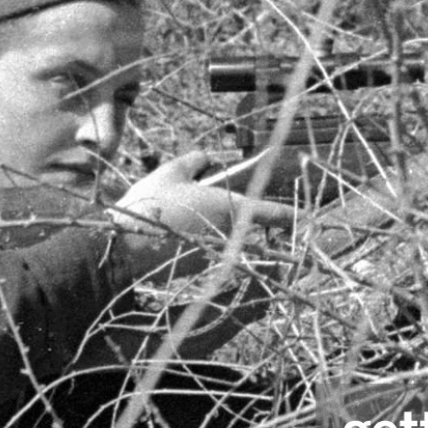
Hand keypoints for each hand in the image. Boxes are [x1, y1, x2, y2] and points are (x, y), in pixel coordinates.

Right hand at [113, 151, 295, 278]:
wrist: (122, 249)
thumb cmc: (150, 206)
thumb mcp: (171, 172)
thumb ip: (194, 161)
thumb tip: (206, 158)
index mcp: (232, 209)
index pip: (275, 213)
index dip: (290, 214)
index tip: (305, 216)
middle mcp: (231, 235)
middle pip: (240, 222)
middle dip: (227, 210)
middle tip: (197, 198)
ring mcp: (216, 255)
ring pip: (219, 236)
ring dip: (207, 225)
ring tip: (174, 212)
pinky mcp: (199, 269)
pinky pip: (203, 249)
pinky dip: (192, 239)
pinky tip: (165, 230)